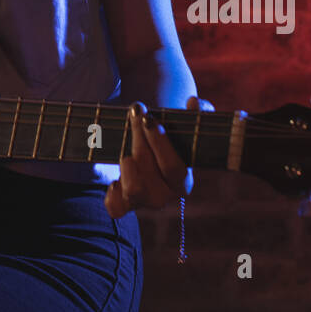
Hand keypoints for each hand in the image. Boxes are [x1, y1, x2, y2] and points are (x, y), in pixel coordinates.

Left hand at [104, 95, 214, 217]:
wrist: (147, 153)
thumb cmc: (168, 136)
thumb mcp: (184, 123)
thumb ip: (197, 113)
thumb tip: (194, 104)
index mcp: (183, 180)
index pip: (174, 168)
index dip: (160, 144)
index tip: (149, 119)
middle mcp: (165, 194)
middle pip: (150, 172)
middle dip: (140, 139)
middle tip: (136, 113)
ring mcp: (144, 200)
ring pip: (134, 190)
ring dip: (127, 165)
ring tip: (127, 149)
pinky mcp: (125, 203)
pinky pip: (116, 208)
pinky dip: (113, 196)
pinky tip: (114, 180)